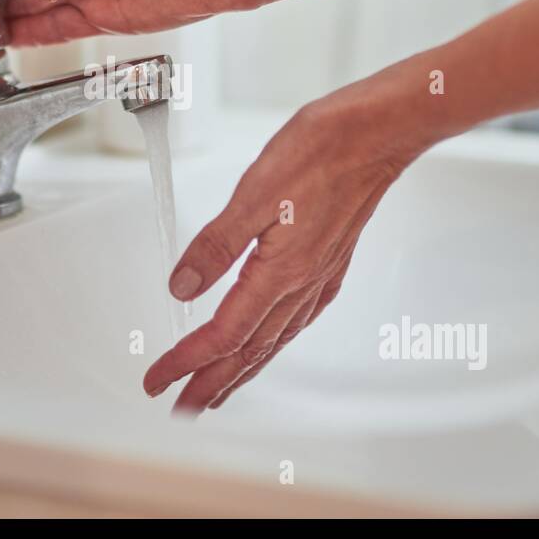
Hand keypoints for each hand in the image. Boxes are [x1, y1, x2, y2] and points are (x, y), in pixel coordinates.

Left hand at [142, 0, 538, 413]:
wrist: (380, 131)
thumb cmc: (324, 151)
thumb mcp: (253, 192)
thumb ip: (216, 245)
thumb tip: (182, 287)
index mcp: (280, 272)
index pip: (222, 334)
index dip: (186, 361)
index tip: (158, 380)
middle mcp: (302, 285)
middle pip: (248, 352)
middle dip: (211, 385)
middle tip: (182, 407)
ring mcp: (320, 279)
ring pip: (272, 343)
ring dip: (241, 372)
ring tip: (216, 390)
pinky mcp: (329, 265)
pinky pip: (294, 323)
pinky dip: (271, 345)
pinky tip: (266, 343)